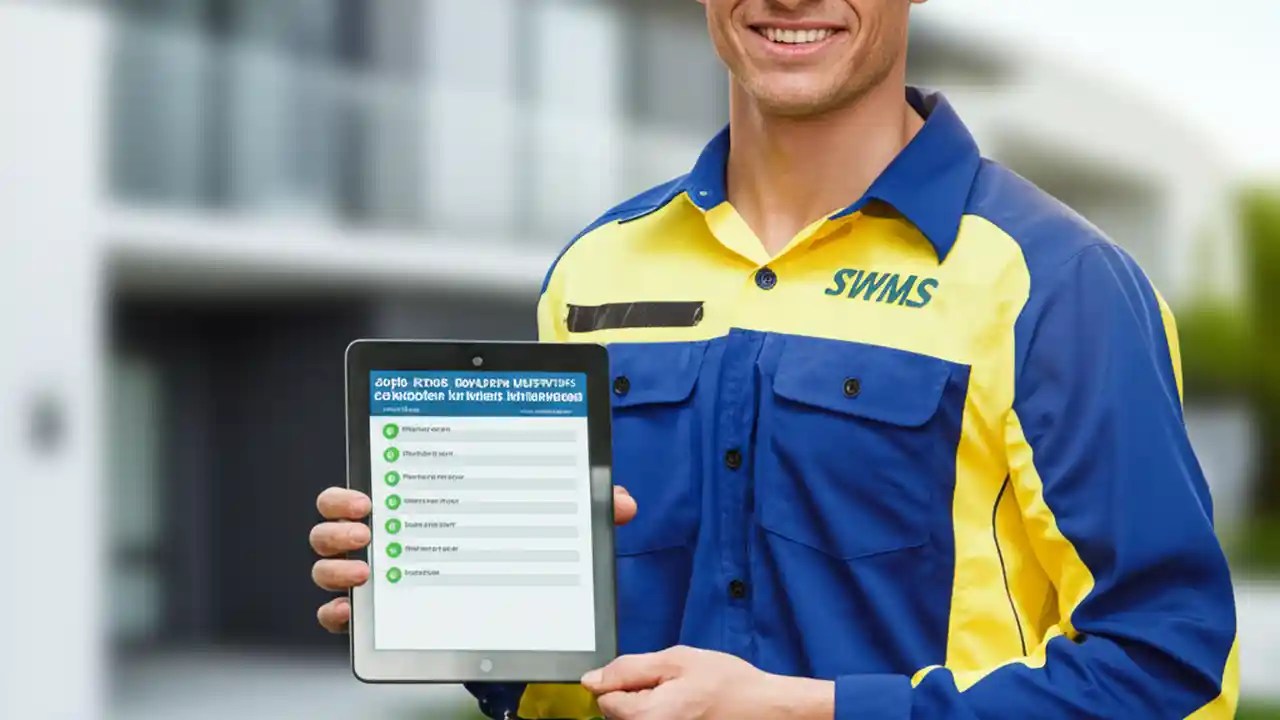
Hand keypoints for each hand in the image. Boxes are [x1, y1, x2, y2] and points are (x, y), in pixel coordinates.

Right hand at [312, 485, 638, 632]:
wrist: (524, 621)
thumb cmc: (527, 557)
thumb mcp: (557, 530)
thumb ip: (586, 509)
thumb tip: (619, 502)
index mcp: (427, 504)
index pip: (373, 481)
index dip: (354, 485)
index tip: (369, 490)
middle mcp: (395, 539)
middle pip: (336, 522)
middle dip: (338, 521)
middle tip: (368, 523)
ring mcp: (384, 580)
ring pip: (331, 565)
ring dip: (335, 563)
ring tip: (364, 567)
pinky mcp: (385, 620)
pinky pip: (342, 618)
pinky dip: (339, 614)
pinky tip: (354, 612)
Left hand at [581, 646, 833, 719]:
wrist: (765, 710)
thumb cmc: (728, 685)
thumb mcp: (676, 660)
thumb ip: (628, 669)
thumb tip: (593, 680)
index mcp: (643, 717)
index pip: (605, 700)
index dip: (628, 682)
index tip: (656, 679)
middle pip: (617, 717)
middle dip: (638, 698)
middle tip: (674, 689)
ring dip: (652, 710)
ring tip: (684, 703)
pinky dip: (665, 718)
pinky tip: (687, 715)